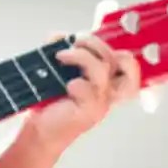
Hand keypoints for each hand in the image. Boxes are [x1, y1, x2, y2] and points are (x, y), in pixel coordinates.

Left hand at [23, 32, 140, 153]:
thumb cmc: (49, 104)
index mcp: (106, 81)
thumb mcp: (58, 71)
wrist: (38, 132)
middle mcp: (108, 92)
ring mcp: (100, 103)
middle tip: (72, 43)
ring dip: (80, 56)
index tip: (86, 41)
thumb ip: (63, 51)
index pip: (129, 63)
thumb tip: (59, 35)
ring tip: (60, 58)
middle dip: (94, 43)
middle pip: (121, 59)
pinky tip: (64, 86)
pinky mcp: (88, 113)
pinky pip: (89, 89)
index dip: (113, 47)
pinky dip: (75, 82)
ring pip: (103, 69)